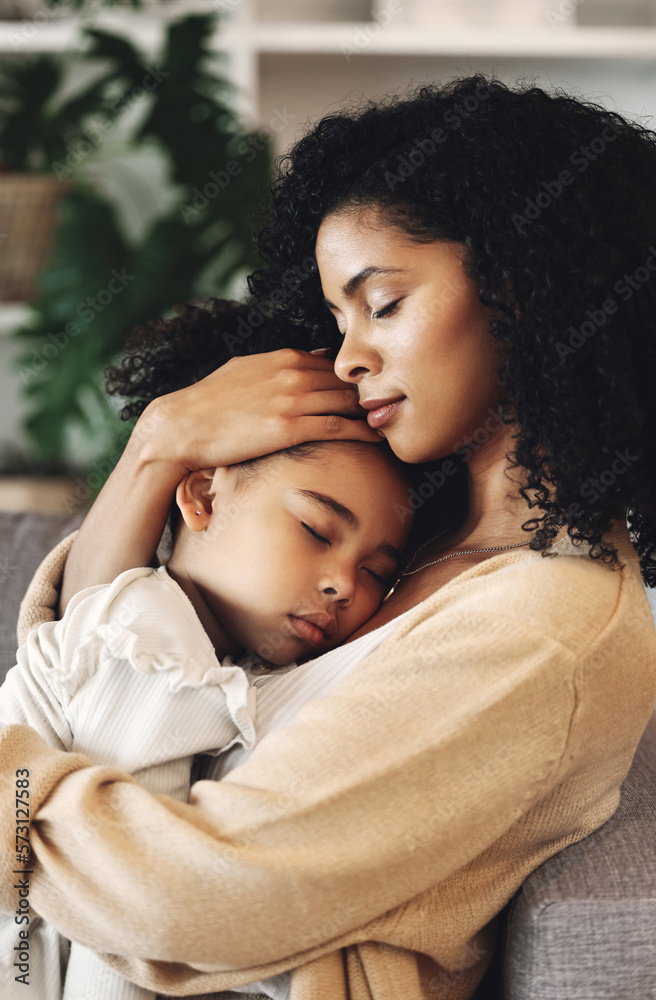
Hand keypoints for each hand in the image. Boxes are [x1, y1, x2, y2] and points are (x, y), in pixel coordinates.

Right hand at [135, 348, 380, 475]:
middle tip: (390, 410)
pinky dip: (362, 432)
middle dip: (369, 396)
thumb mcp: (245, 369)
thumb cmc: (210, 402)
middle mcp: (292, 374)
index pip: (334, 365)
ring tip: (388, 424)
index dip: (354, 380)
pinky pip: (338, 428)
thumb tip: (310, 356)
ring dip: (370, 414)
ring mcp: (292, 400)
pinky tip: (377, 439)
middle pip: (346, 383)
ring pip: (347, 403)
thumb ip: (278, 363)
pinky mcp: (289, 428)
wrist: (182, 425)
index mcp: (283, 357)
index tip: (369, 393)